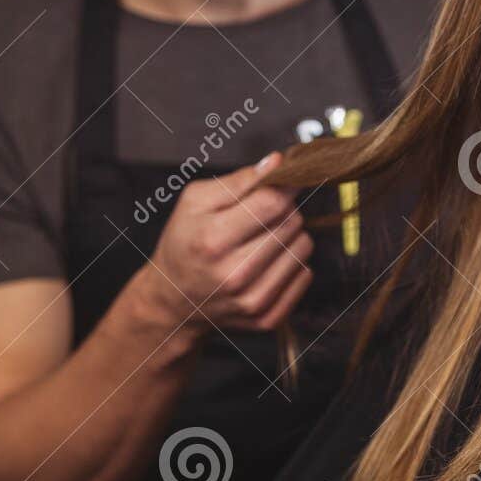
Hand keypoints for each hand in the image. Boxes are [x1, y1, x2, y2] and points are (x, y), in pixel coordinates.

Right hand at [139, 153, 313, 334]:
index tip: (288, 177)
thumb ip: (238, 180)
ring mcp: (252, 300)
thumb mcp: (195, 202)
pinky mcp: (267, 318)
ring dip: (290, 236)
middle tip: (263, 215)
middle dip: (283, 210)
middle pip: (291, 223)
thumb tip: (277, 162)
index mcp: (212, 240)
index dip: (285, 184)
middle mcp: (234, 275)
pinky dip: (291, 263)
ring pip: (303, 248)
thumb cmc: (184, 243)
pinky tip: (268, 263)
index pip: (272, 203)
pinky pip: (305, 275)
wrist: (175, 300)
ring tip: (263, 239)